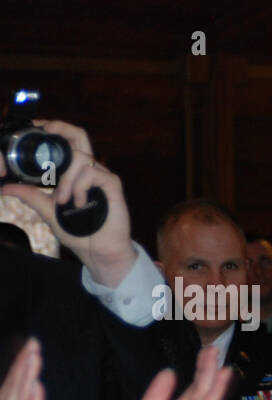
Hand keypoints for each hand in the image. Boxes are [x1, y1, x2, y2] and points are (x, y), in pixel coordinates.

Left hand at [0, 120, 136, 286]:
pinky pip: (92, 172)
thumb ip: (31, 197)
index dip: (53, 129)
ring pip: (80, 157)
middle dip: (61, 128)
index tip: (37, 127)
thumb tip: (7, 188)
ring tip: (62, 200)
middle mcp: (89, 171)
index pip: (67, 142)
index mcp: (75, 173)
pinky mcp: (112, 186)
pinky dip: (79, 186)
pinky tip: (77, 202)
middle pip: (79, 135)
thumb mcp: (48, 212)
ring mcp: (102, 177)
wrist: (99, 252)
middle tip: (45, 131)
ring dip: (65, 178)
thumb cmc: (81, 233)